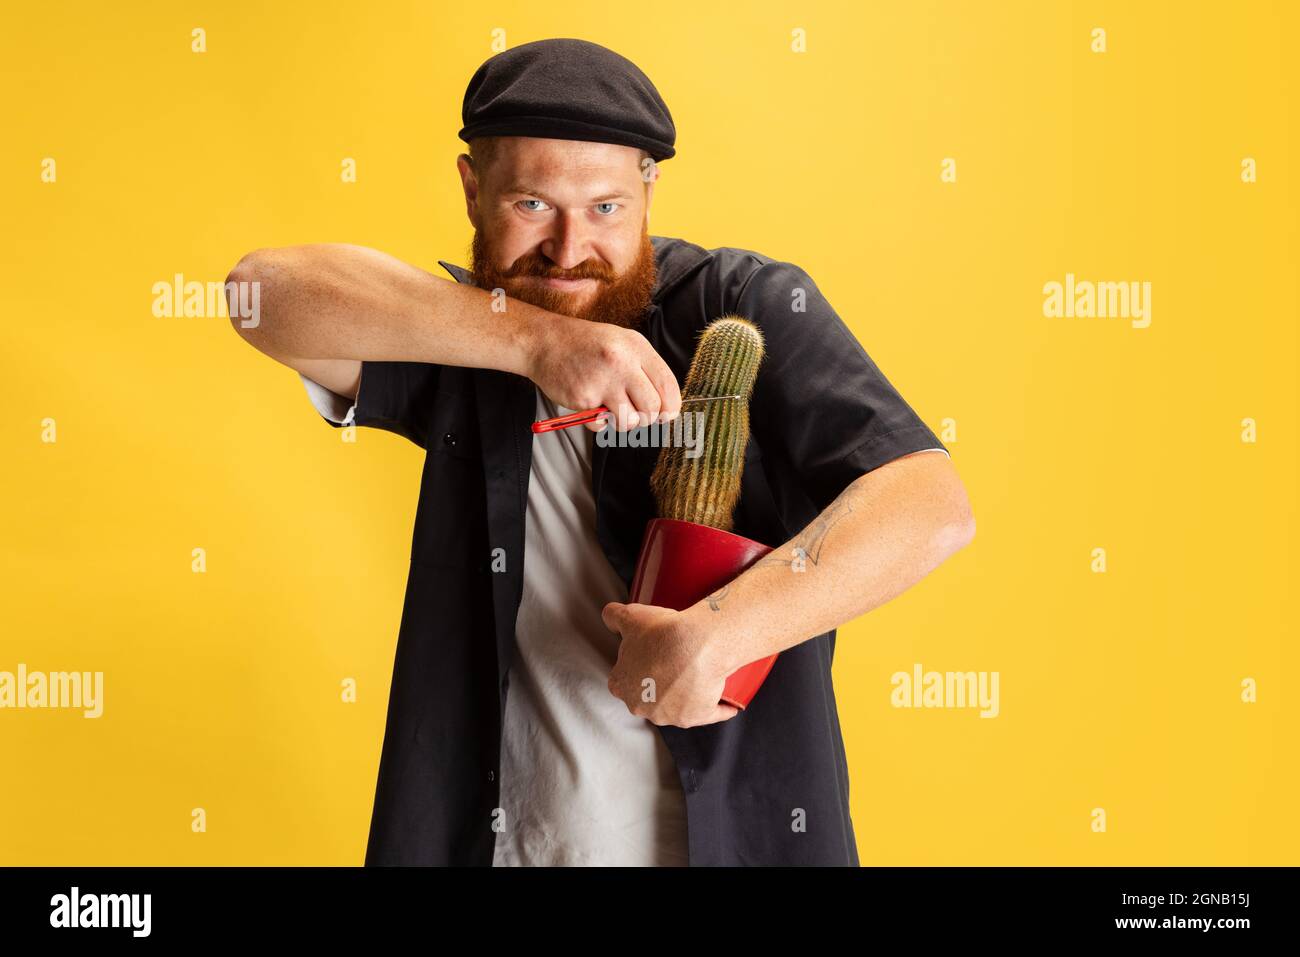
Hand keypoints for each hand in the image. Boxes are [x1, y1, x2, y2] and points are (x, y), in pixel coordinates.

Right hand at [526, 316, 681, 431]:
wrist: (544, 342)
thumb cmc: (586, 345)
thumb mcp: (622, 343)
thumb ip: (645, 369)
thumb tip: (667, 406)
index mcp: (636, 347)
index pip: (668, 385)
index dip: (670, 406)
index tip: (665, 414)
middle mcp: (621, 363)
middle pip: (652, 408)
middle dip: (647, 417)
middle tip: (636, 412)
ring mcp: (602, 381)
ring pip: (629, 421)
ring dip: (623, 421)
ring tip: (612, 408)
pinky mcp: (583, 398)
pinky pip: (601, 424)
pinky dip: (598, 421)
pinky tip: (591, 404)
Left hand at [601, 601, 739, 727]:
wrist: (696, 644)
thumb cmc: (662, 635)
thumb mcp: (632, 617)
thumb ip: (614, 615)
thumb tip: (610, 615)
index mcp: (622, 686)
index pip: (623, 680)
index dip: (636, 665)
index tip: (649, 655)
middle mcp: (643, 707)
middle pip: (649, 696)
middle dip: (660, 683)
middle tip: (674, 661)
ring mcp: (671, 715)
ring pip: (679, 706)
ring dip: (687, 695)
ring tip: (699, 672)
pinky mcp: (698, 717)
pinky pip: (710, 714)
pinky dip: (719, 708)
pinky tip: (725, 699)